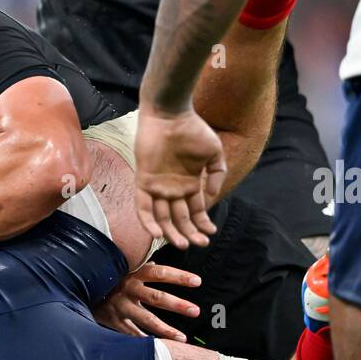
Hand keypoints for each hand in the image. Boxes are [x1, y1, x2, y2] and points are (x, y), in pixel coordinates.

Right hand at [93, 262, 201, 340]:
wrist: (78, 284)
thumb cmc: (108, 273)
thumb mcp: (124, 264)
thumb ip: (143, 264)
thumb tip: (159, 259)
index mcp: (134, 272)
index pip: (161, 273)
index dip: (179, 277)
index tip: (197, 282)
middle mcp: (128, 289)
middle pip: (156, 297)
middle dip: (177, 305)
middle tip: (196, 311)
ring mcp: (120, 306)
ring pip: (145, 319)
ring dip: (165, 330)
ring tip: (182, 338)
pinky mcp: (112, 320)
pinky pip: (131, 333)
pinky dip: (143, 341)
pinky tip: (158, 349)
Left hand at [134, 108, 225, 248]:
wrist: (171, 115)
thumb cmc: (193, 130)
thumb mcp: (214, 152)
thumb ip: (217, 174)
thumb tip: (211, 195)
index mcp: (189, 184)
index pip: (195, 211)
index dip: (202, 224)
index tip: (210, 233)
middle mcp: (172, 189)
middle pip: (179, 218)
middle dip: (189, 233)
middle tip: (199, 244)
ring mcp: (157, 187)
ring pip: (162, 218)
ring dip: (172, 233)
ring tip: (183, 244)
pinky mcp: (143, 182)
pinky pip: (143, 207)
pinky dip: (149, 222)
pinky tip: (158, 234)